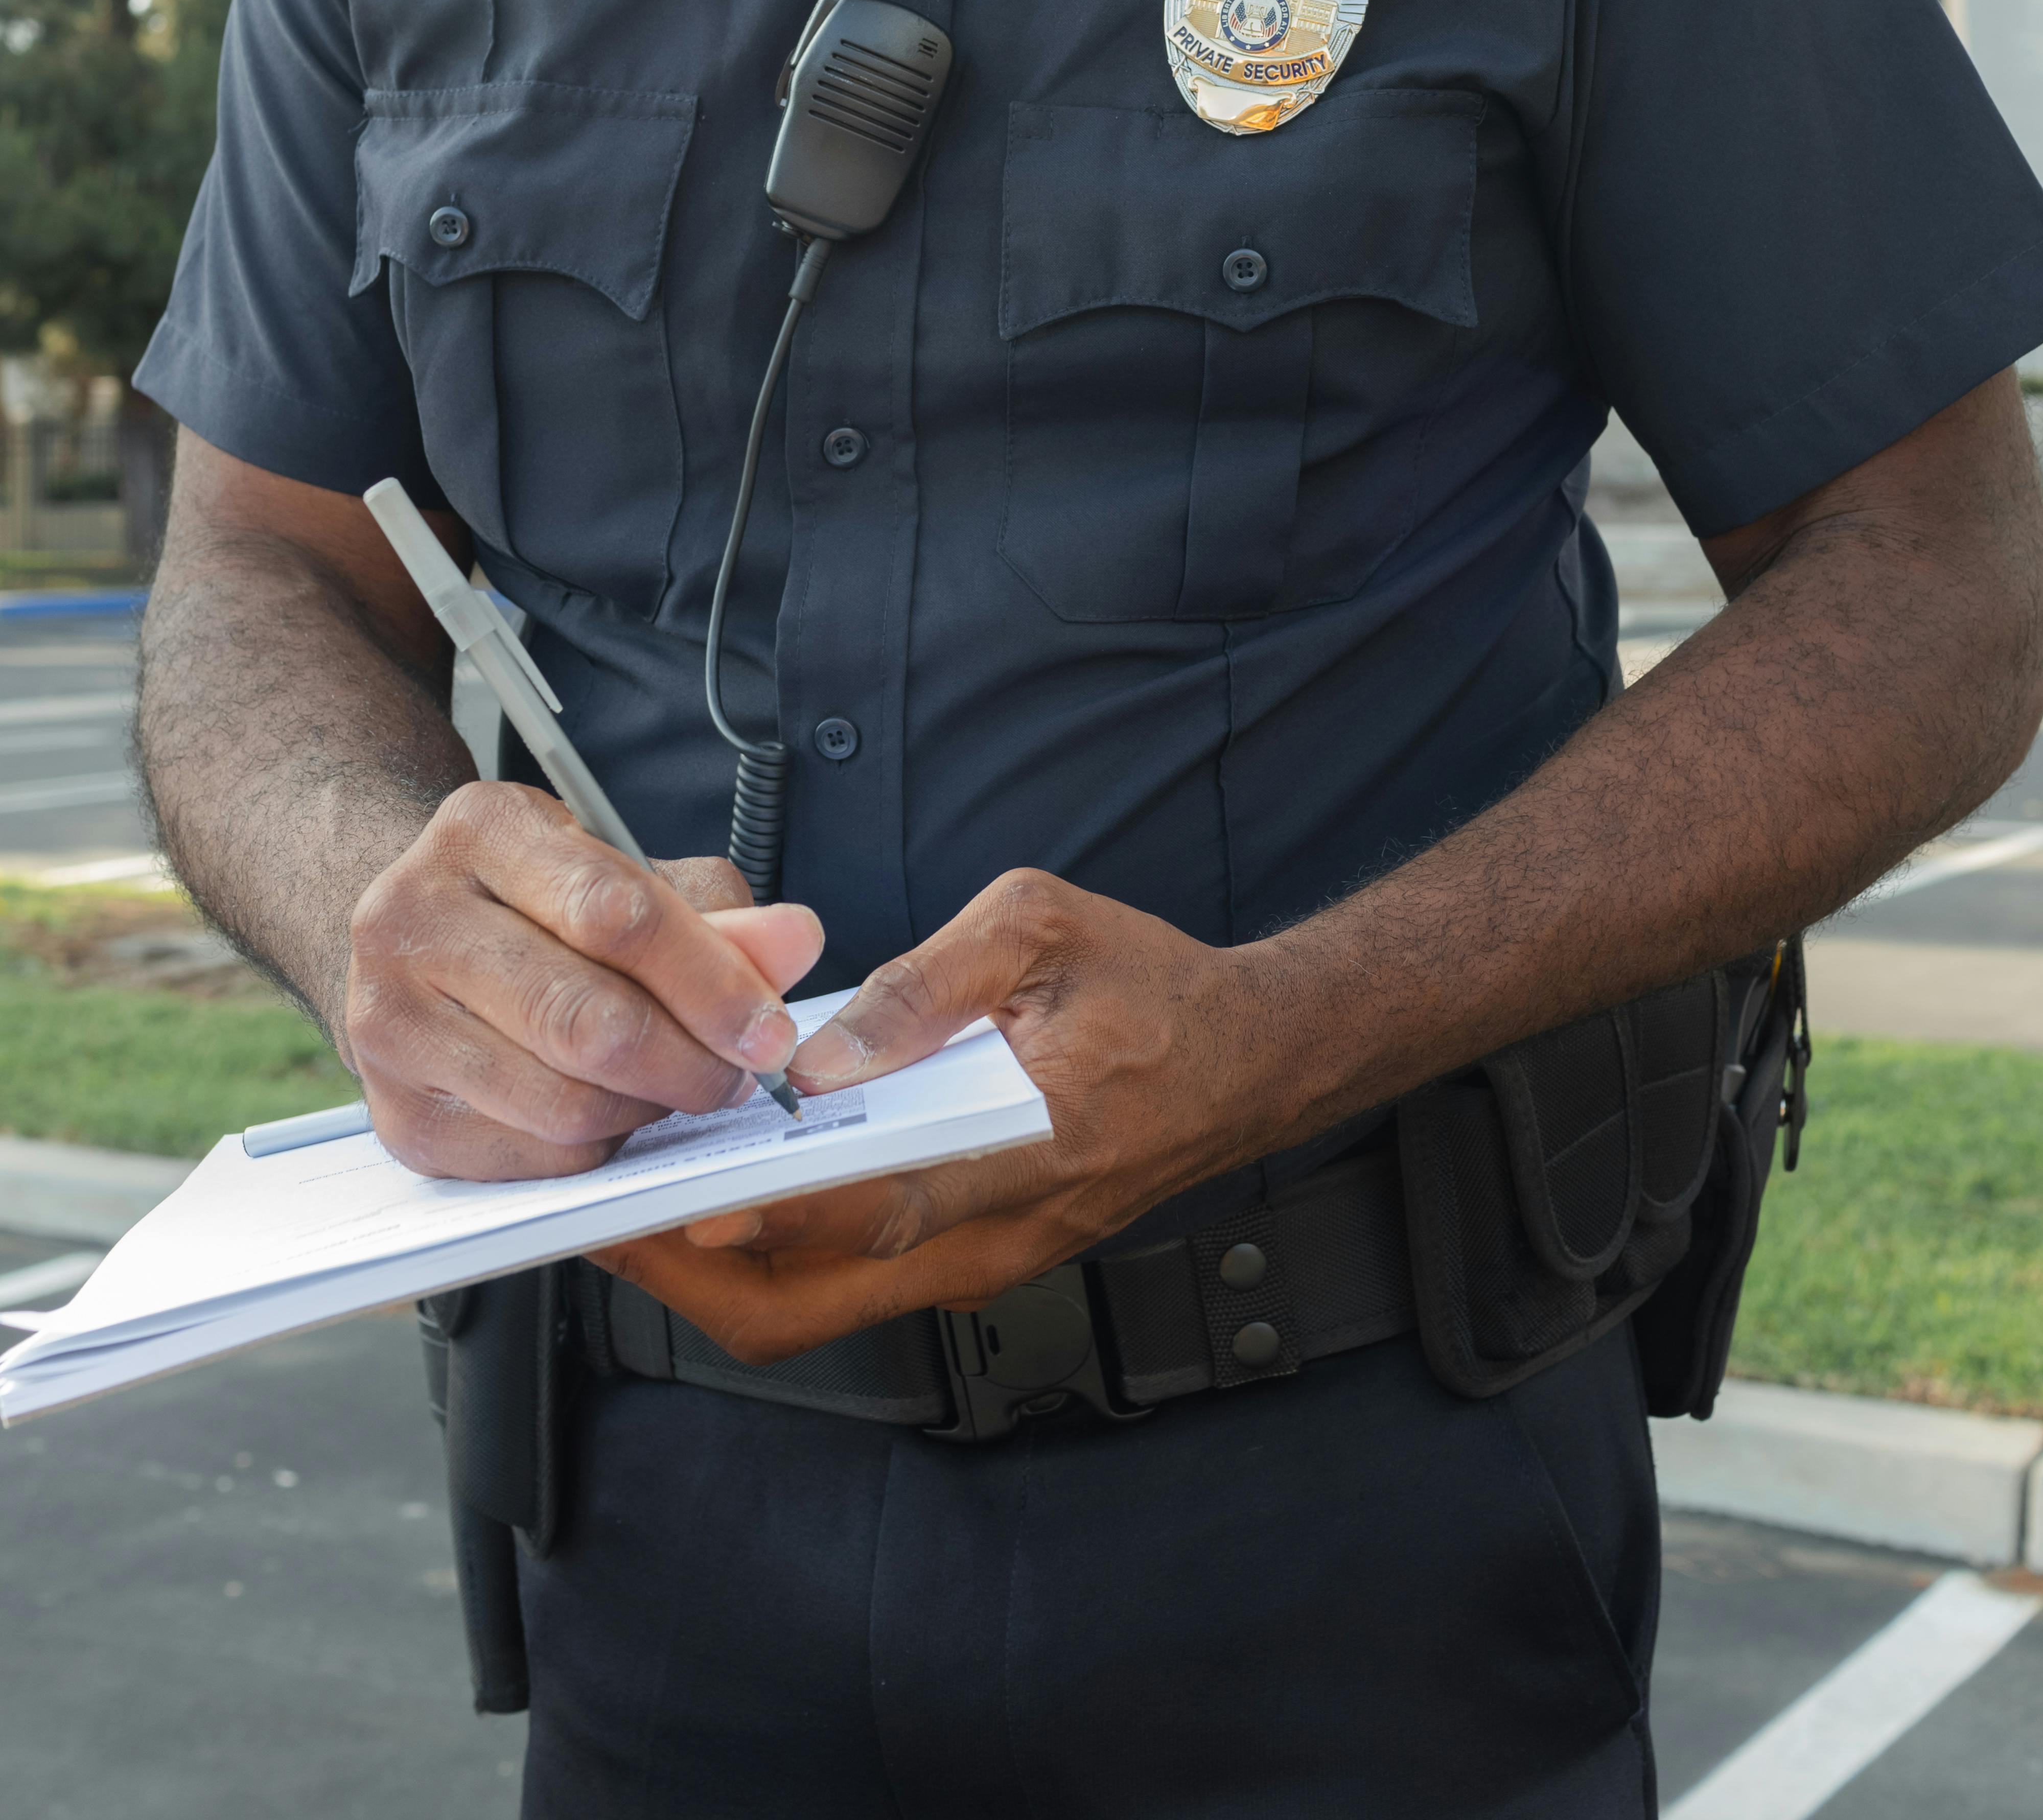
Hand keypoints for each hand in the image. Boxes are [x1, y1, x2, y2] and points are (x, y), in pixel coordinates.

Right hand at [343, 779, 823, 1177]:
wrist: (416, 933)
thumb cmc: (536, 898)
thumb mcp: (624, 873)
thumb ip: (715, 914)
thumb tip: (795, 944)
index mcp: (481, 831)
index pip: (612, 914)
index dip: (709, 982)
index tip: (771, 1028)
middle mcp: (413, 919)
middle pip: (585, 1021)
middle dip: (691, 1062)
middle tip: (742, 1074)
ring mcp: (388, 1022)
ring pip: (563, 1102)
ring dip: (650, 1109)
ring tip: (679, 1082)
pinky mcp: (394, 1114)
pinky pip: (533, 1157)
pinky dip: (598, 1146)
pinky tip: (612, 1107)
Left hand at [591, 869, 1328, 1362]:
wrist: (1245, 1059)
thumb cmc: (1149, 987)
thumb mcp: (1044, 926)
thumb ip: (929, 981)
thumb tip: (825, 1045)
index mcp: (1019, 1154)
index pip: (870, 1209)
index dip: (766, 1212)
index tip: (677, 1199)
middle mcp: (989, 1239)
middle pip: (811, 1304)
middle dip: (693, 1277)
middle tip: (604, 1217)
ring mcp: (977, 1264)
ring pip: (817, 1308)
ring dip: (718, 1271)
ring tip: (635, 1201)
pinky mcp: (970, 1260)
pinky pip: (848, 1283)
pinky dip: (769, 1254)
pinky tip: (722, 1189)